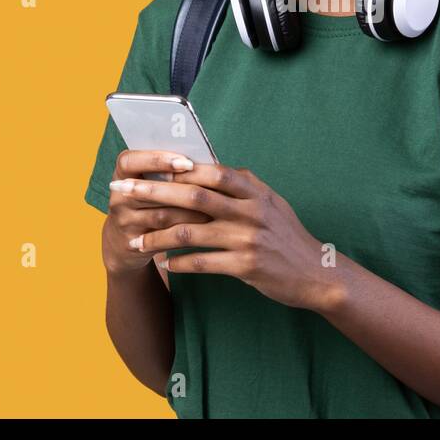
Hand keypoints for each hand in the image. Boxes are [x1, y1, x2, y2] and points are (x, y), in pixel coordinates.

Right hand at [101, 149, 213, 276]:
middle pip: (146, 190)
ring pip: (161, 215)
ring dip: (190, 210)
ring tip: (216, 205)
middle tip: (209, 184)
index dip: (156, 160)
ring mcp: (125, 222)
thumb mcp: (150, 182)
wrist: (125, 241)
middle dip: (180, 186)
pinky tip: (208, 225)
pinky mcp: (136, 244)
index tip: (186, 161)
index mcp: (122, 174)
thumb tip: (206, 159)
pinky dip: (188, 229)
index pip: (129, 161)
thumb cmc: (149, 201)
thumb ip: (169, 170)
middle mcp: (118, 197)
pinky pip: (166, 237)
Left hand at [116, 163, 340, 311]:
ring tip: (135, 241)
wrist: (317, 273)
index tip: (147, 166)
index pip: (211, 171)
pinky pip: (204, 262)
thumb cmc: (288, 236)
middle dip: (154, 192)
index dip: (177, 167)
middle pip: (194, 195)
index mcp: (255, 191)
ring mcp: (249, 239)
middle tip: (122, 191)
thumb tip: (212, 166)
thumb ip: (243, 185)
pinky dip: (180, 262)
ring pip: (192, 231)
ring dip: (158, 235)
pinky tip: (163, 264)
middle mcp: (251, 210)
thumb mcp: (272, 202)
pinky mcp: (247, 267)